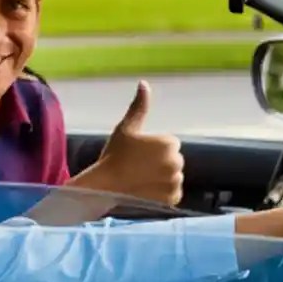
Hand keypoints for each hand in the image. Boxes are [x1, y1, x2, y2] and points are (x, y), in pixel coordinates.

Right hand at [68, 80, 183, 205]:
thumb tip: (144, 83)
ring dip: (162, 178)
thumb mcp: (126, 128)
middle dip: (160, 164)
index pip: (169, 145)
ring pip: (173, 177)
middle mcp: (177, 162)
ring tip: (141, 180)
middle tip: (138, 168)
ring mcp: (176, 181)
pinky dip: (163, 193)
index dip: (153, 150)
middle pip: (172, 160)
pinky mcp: (173, 198)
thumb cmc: (114, 155)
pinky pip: (173, 193)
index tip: (137, 155)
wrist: (105, 185)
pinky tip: (147, 190)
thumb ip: (139, 106)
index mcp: (169, 143)